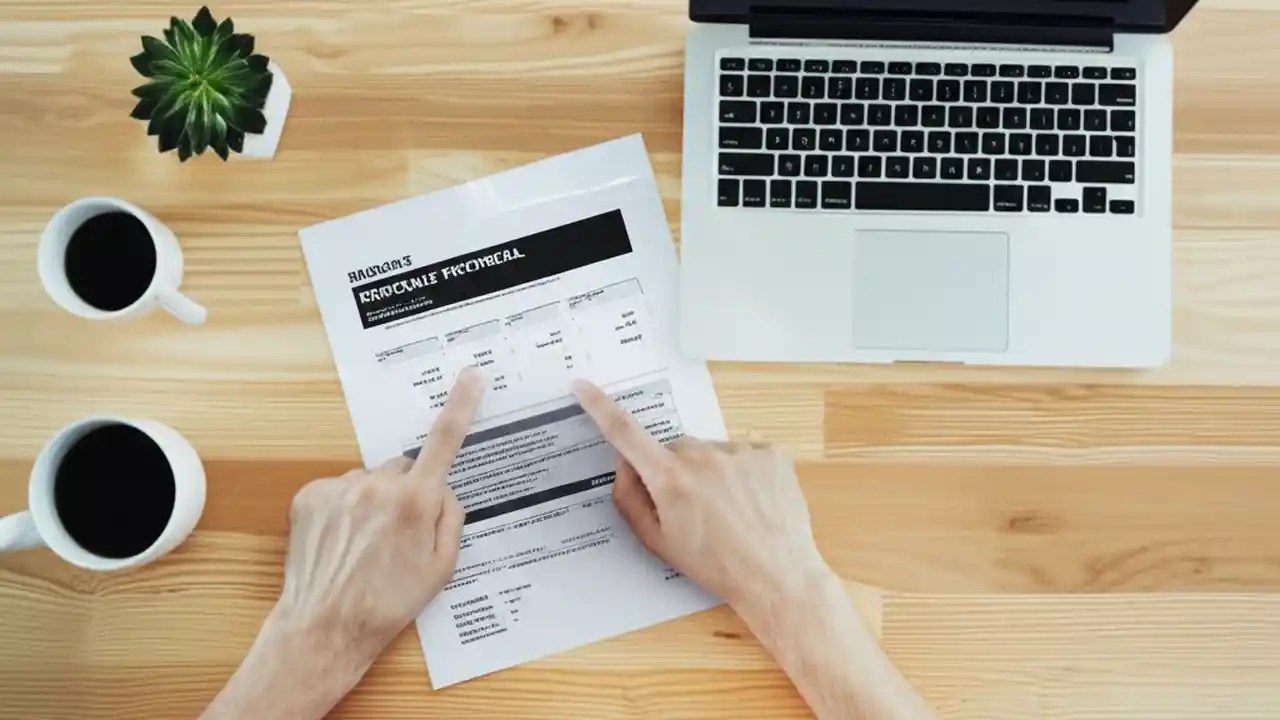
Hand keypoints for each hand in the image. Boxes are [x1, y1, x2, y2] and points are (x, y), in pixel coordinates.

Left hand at [274, 368, 484, 664]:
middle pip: (404, 468)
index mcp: (416, 502)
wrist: (325, 627)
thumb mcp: (443, 568)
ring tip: (365, 544)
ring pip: (370, 480)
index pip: (445, 441)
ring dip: (372, 500)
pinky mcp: (310, 496)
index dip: (462, 404)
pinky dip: (343, 508)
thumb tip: (445, 491)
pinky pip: (339, 489)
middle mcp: (377, 486)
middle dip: (408, 490)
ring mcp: (340, 488)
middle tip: (400, 532)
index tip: (472, 376)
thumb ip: (451, 519)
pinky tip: (341, 541)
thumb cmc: (389, 603)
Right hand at [571, 380, 827, 612]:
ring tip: (728, 511)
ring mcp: (740, 452)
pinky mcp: (770, 453)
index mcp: (670, 479)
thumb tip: (624, 465)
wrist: (776, 576)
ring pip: (711, 452)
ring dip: (711, 472)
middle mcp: (703, 457)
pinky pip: (743, 454)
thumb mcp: (657, 541)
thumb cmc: (714, 565)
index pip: (625, 433)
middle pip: (674, 449)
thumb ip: (629, 499)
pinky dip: (742, 473)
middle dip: (674, 470)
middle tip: (692, 509)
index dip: (599, 406)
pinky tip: (750, 503)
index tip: (582, 385)